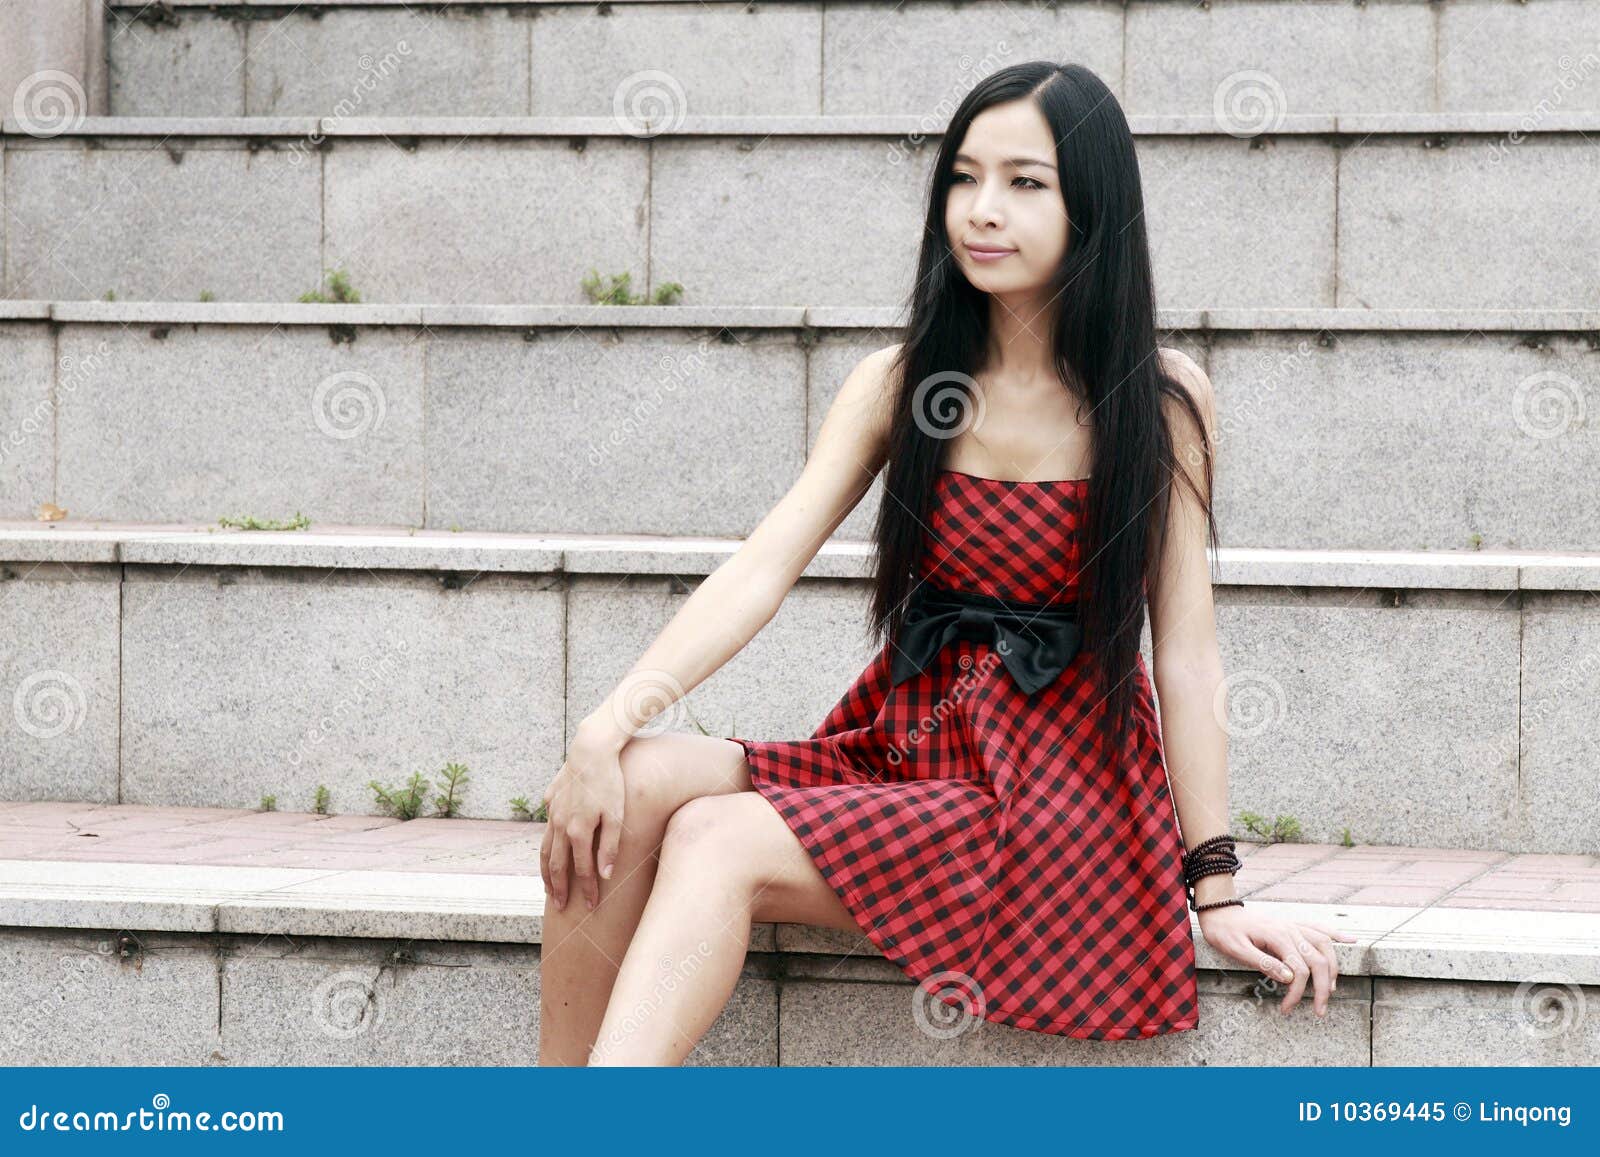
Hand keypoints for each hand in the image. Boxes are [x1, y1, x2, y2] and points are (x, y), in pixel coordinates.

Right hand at [539, 724, 626, 912]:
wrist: (591, 749)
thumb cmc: (610, 782)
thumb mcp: (617, 816)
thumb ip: (610, 847)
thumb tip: (604, 876)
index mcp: (578, 831)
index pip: (582, 870)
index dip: (586, 890)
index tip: (589, 907)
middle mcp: (560, 825)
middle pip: (556, 864)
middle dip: (558, 888)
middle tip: (559, 907)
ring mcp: (553, 811)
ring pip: (545, 847)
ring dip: (546, 870)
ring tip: (547, 887)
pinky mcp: (551, 798)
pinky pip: (547, 825)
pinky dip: (546, 842)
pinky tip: (550, 848)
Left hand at [1198, 904, 1358, 1017]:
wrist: (1219, 912)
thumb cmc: (1225, 932)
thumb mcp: (1237, 950)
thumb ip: (1264, 963)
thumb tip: (1289, 978)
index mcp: (1277, 936)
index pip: (1299, 970)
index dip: (1297, 993)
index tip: (1287, 1009)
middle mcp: (1290, 929)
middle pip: (1318, 960)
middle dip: (1322, 988)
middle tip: (1319, 1010)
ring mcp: (1293, 926)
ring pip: (1324, 945)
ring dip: (1333, 968)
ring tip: (1331, 989)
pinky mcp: (1292, 925)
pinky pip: (1319, 928)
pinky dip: (1336, 935)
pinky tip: (1349, 940)